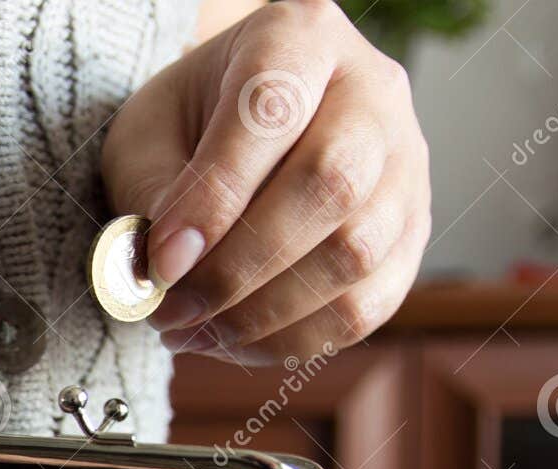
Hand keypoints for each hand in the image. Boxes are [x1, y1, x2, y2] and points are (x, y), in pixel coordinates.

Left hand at [102, 0, 429, 364]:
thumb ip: (152, 194)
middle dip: (239, 269)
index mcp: (300, 37)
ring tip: (192, 332)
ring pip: (355, 255)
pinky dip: (293, 340)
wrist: (237, 129)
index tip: (160, 262)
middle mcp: (373, 92)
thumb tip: (164, 271)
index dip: (213, 199)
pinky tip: (233, 343)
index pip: (271, 112)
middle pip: (332, 185)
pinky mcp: (411, 235)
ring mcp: (406, 165)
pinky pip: (366, 306)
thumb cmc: (186, 127)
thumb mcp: (146, 138)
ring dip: (262, 316)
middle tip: (172, 310)